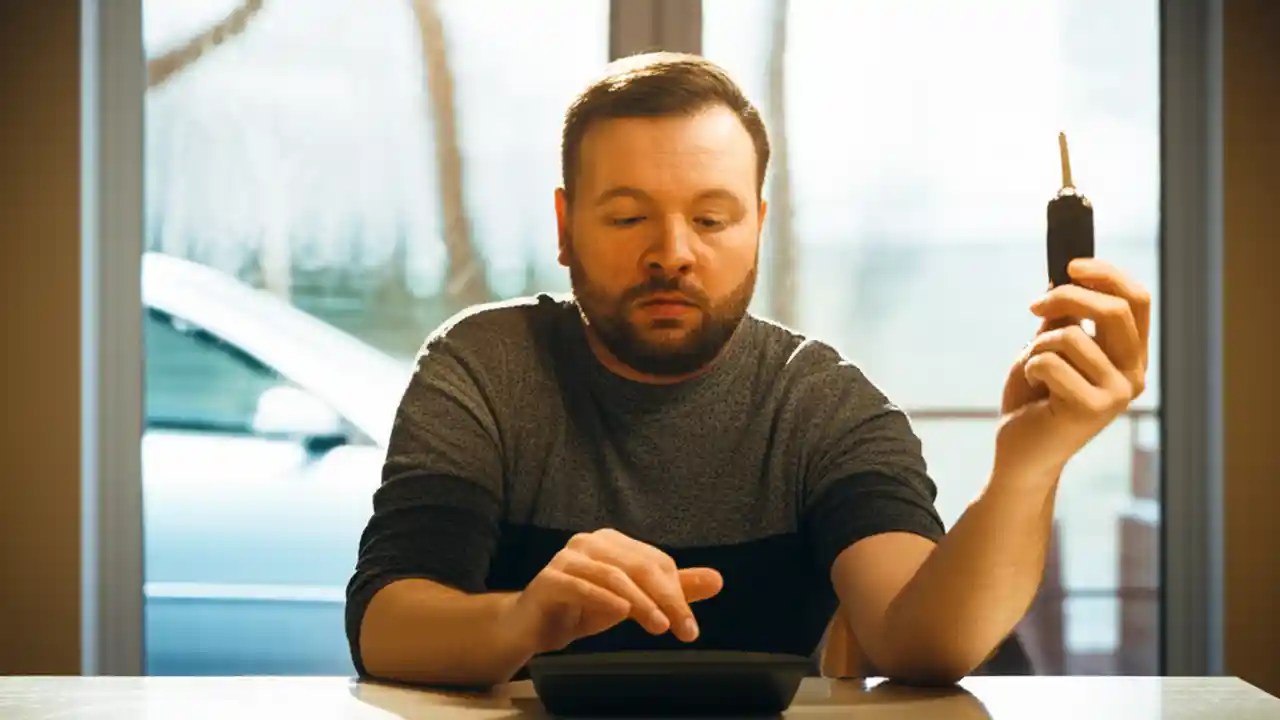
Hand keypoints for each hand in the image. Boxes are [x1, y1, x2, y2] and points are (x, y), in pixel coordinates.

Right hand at [501, 528, 722, 655]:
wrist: (532, 626)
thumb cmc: (582, 608)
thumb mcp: (634, 601)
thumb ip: (673, 590)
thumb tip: (718, 580)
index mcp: (613, 542)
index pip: (656, 563)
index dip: (677, 593)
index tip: (690, 626)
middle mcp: (590, 543)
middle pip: (639, 567)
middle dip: (666, 599)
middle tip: (683, 629)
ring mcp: (567, 558)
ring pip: (613, 576)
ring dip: (641, 603)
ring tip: (660, 626)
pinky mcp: (549, 580)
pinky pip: (580, 586)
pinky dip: (603, 599)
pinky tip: (621, 612)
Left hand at [995, 258, 1150, 482]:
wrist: (1021, 453)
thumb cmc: (1034, 399)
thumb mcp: (1049, 348)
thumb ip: (1065, 318)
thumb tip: (1066, 277)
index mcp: (1130, 356)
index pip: (1138, 300)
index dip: (1107, 274)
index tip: (1070, 265)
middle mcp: (1133, 374)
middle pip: (1113, 310)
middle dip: (1065, 296)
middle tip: (1033, 305)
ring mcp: (1117, 394)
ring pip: (1071, 336)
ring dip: (1038, 345)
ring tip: (1034, 370)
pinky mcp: (1092, 410)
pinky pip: (1050, 362)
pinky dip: (1030, 366)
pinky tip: (1034, 390)